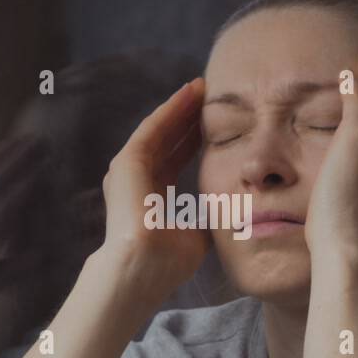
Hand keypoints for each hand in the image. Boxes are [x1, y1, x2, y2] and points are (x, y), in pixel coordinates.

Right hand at [98, 77, 209, 297]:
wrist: (143, 270)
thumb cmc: (167, 263)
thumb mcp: (197, 236)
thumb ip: (207, 220)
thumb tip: (230, 216)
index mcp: (152, 196)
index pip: (176, 158)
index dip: (195, 138)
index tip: (218, 121)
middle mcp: (137, 180)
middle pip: (167, 139)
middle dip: (188, 116)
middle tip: (209, 93)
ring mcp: (128, 171)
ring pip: (159, 129)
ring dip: (179, 107)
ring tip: (200, 87)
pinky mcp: (126, 163)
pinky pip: (152, 129)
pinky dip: (170, 110)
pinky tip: (188, 94)